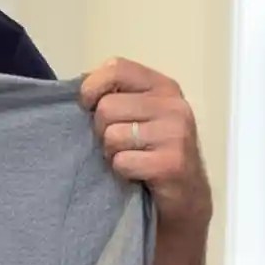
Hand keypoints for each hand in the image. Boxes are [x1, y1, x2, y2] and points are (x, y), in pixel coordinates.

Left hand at [80, 57, 211, 229]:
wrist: (185, 196)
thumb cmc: (152, 151)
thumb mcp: (139, 114)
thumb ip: (115, 96)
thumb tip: (80, 86)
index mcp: (163, 86)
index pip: (117, 67)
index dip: (92, 86)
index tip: (88, 106)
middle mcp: (173, 105)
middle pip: (107, 107)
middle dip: (101, 130)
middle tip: (119, 144)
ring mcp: (176, 133)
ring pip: (112, 135)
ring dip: (112, 153)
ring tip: (131, 158)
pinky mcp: (171, 163)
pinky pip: (122, 162)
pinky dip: (122, 171)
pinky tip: (138, 174)